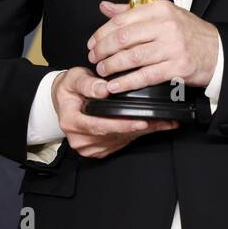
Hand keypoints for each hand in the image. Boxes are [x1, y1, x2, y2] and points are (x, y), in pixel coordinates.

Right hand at [52, 67, 178, 158]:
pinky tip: (152, 126)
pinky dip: (137, 134)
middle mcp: (79, 138)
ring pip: (120, 140)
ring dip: (142, 132)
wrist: (64, 101)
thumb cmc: (70, 89)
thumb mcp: (74, 78)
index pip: (99, 126)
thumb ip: (88, 83)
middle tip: (161, 121)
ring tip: (163, 122)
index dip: (121, 125)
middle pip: (113, 135)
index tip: (140, 121)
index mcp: (71, 122)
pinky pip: (121, 143)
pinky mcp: (98, 150)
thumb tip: (104, 89)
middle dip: (139, 128)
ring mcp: (89, 147)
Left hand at [86, 0, 219, 94]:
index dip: (102, 33)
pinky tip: (115, 85)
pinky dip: (126, 82)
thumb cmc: (189, 33)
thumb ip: (133, 11)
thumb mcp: (164, 14)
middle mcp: (166, 26)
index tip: (93, 42)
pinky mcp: (177, 67)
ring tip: (102, 71)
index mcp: (160, 9)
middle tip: (94, 58)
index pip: (122, 19)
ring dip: (111, 66)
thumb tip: (105, 7)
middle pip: (123, 39)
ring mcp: (172, 47)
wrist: (217, 51)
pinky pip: (145, 76)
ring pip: (132, 58)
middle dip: (103, 51)